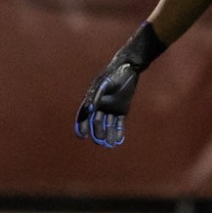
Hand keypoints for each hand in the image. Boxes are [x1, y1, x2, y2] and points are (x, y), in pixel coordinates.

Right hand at [75, 23, 167, 147]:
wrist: (130, 67)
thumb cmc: (115, 73)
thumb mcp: (105, 83)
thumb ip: (96, 95)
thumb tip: (89, 108)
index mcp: (92, 99)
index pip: (84, 115)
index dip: (81, 125)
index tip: (82, 136)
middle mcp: (100, 105)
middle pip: (96, 123)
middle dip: (97, 133)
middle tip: (100, 142)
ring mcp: (111, 108)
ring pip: (108, 125)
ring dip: (108, 135)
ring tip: (110, 145)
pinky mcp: (121, 110)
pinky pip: (119, 124)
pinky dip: (118, 132)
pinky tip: (119, 140)